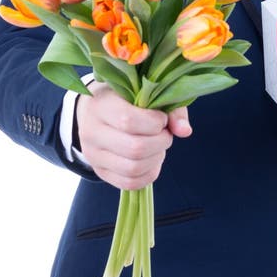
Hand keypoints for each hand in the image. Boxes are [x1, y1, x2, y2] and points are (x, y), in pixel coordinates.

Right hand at [76, 81, 191, 189]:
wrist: (95, 110)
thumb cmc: (125, 97)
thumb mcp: (146, 93)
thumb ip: (170, 107)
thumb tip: (185, 131)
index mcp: (100, 105)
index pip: (128, 121)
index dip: (154, 122)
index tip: (162, 118)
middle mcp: (91, 132)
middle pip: (135, 148)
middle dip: (161, 142)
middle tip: (164, 133)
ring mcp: (93, 155)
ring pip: (133, 168)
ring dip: (156, 158)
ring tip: (158, 145)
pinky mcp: (100, 172)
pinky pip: (129, 183)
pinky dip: (149, 173)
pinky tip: (153, 159)